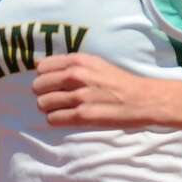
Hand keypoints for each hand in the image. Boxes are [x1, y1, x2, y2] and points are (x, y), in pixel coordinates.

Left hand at [32, 52, 153, 127]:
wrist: (143, 99)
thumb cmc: (118, 82)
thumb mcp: (95, 64)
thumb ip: (71, 64)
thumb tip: (40, 66)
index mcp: (79, 61)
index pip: (41, 68)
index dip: (44, 78)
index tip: (52, 85)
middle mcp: (76, 75)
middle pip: (38, 86)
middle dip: (43, 94)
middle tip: (55, 99)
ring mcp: (79, 96)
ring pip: (43, 104)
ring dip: (49, 109)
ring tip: (61, 109)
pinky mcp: (83, 115)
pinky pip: (53, 119)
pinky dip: (56, 120)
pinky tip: (67, 118)